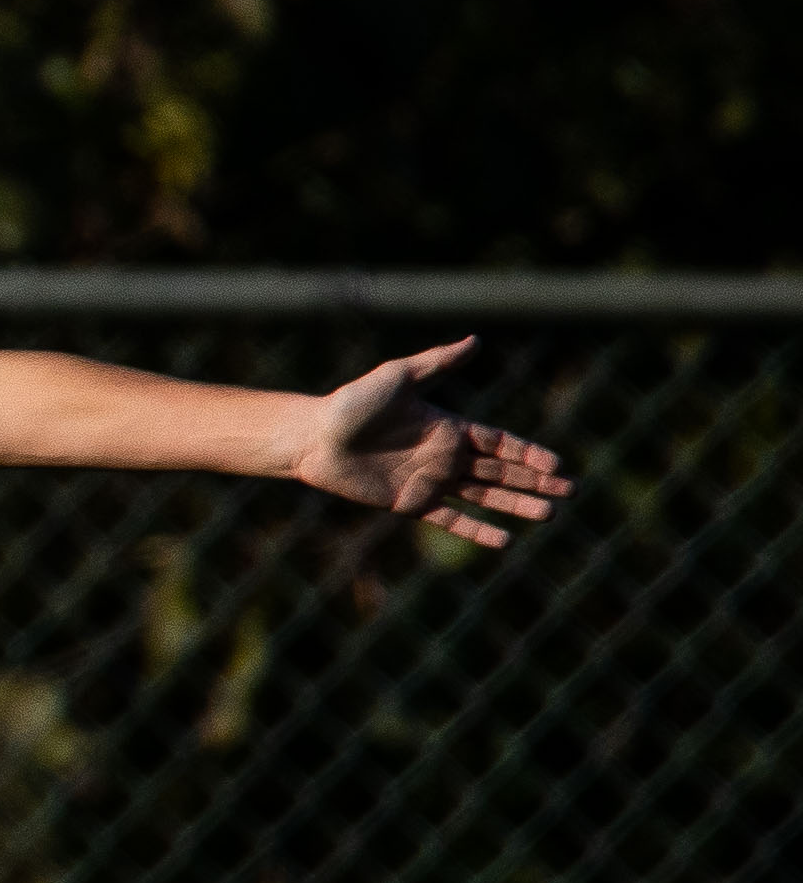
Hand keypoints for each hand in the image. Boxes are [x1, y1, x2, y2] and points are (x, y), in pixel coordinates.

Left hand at [293, 339, 575, 547]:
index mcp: (448, 427)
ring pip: (482, 497)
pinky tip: (503, 541)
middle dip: (534, 482)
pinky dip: (475, 530)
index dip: (528, 454)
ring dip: (514, 505)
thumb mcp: (399, 377)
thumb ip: (438, 362)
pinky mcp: (409, 503)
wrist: (314, 437)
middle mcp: (444, 456)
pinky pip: (449, 519)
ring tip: (547, 515)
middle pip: (499, 472)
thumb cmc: (352, 403)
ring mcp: (429, 481)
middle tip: (569, 492)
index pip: (499, 443)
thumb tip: (476, 341)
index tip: (557, 465)